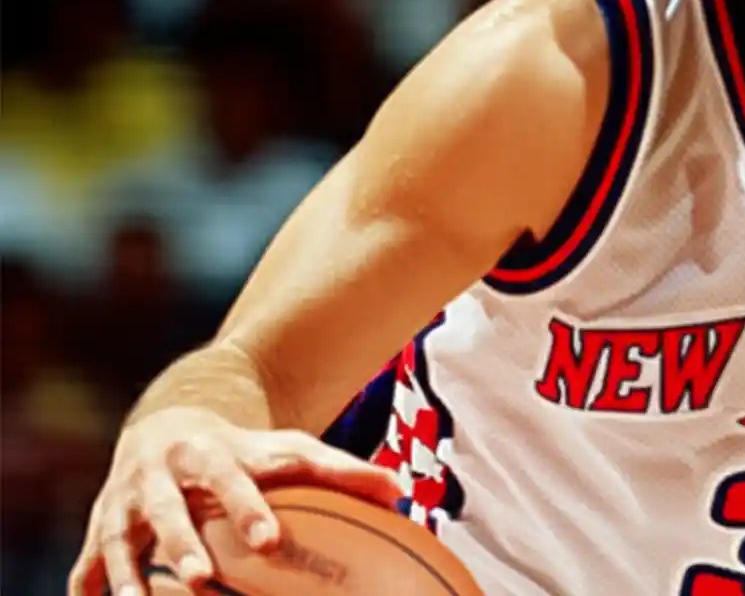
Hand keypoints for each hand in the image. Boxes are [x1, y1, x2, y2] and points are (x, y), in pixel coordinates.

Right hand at [68, 406, 402, 595]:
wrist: (169, 422)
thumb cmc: (245, 450)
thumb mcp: (287, 450)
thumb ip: (339, 470)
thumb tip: (398, 491)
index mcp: (216, 454)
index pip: (235, 480)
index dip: (250, 509)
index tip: (269, 541)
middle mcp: (166, 474)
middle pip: (171, 508)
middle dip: (182, 543)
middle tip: (200, 578)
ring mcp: (128, 500)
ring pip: (123, 538)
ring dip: (128, 573)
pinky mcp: (103, 525)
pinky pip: (90, 559)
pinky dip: (89, 584)